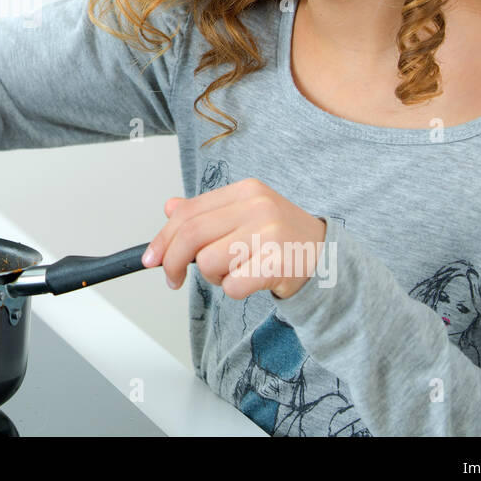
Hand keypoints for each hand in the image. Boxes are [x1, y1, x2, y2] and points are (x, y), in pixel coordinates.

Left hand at [141, 178, 327, 300]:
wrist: (328, 258)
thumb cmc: (281, 238)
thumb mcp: (246, 215)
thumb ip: (208, 212)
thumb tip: (170, 207)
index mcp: (246, 191)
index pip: (188, 212)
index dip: (163, 237)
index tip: (152, 257)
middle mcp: (258, 208)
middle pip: (192, 236)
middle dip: (173, 262)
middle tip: (172, 278)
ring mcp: (270, 235)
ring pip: (210, 263)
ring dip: (214, 277)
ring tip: (234, 271)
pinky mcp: (278, 264)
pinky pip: (232, 285)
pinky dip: (233, 289)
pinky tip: (251, 281)